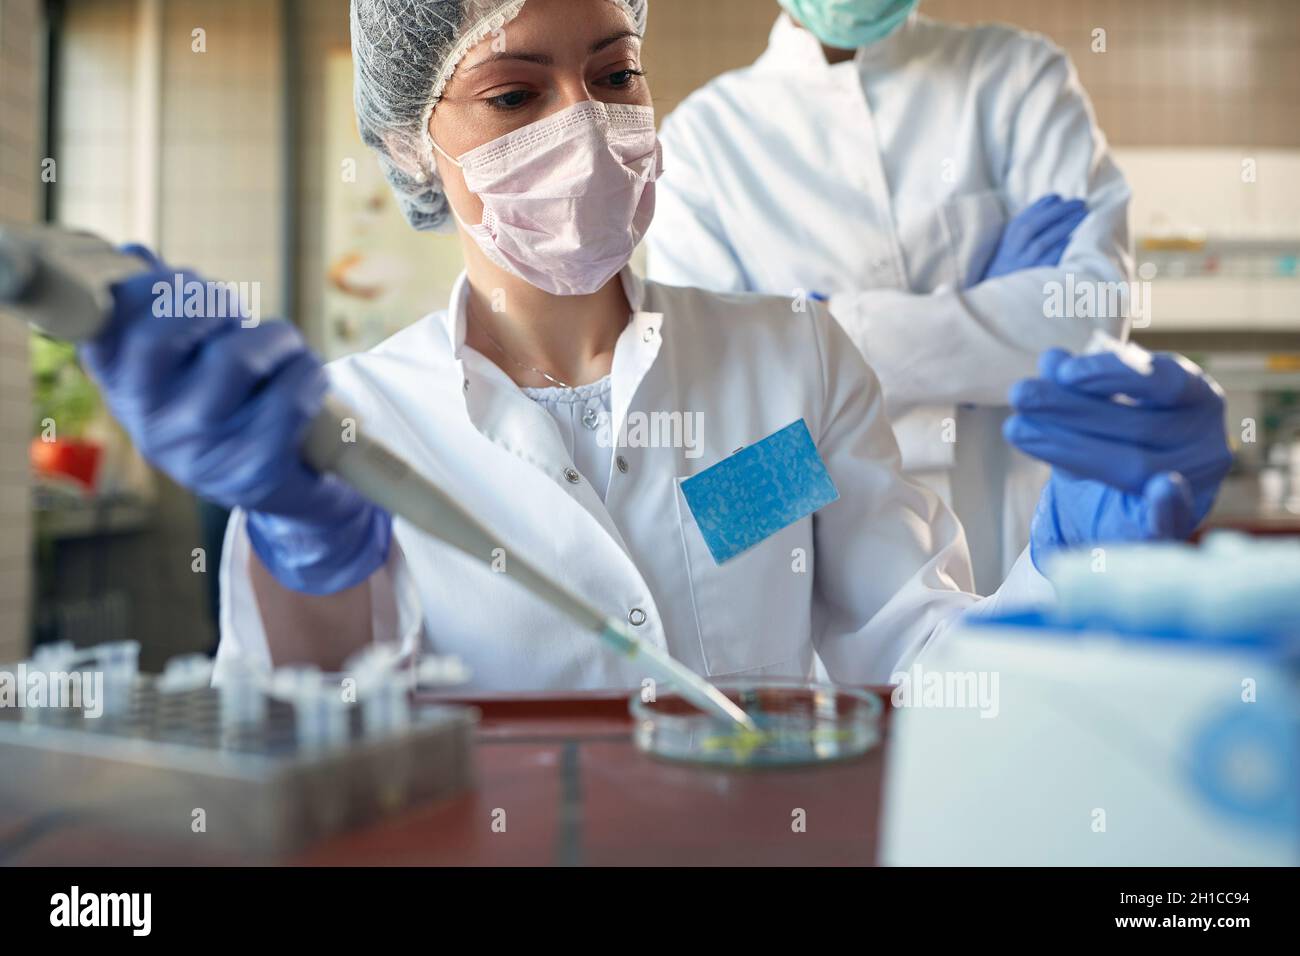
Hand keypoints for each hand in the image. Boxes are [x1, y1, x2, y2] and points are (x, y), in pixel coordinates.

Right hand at [80, 246, 389, 593]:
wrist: (286, 485)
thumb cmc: (231, 402)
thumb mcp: (184, 362)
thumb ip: (157, 308)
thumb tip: (132, 255)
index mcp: (122, 387)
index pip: (105, 323)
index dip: (144, 288)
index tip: (184, 281)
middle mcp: (149, 424)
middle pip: (165, 333)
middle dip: (214, 303)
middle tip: (237, 315)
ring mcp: (200, 452)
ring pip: (238, 358)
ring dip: (277, 337)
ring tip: (284, 349)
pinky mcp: (254, 471)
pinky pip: (290, 396)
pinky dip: (309, 374)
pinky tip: (308, 381)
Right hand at [975, 193, 1087, 284]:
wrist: (999, 302)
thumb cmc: (1011, 271)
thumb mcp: (1010, 249)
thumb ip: (1025, 231)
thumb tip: (1053, 206)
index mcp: (1008, 240)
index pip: (1025, 216)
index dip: (1042, 204)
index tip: (1059, 197)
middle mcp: (1014, 250)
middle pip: (1036, 224)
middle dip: (1059, 210)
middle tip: (1080, 203)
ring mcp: (1024, 263)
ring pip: (1045, 239)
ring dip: (1066, 224)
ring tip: (1083, 215)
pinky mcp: (1035, 276)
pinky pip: (1051, 258)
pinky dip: (1062, 247)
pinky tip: (1073, 239)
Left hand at [1004, 347, 1232, 568]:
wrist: (1118, 507)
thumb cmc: (1111, 439)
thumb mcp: (1094, 404)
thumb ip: (1077, 382)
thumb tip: (1052, 360)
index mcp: (1196, 396)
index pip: (1162, 379)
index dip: (1113, 373)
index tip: (1062, 371)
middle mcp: (1206, 439)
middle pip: (1138, 424)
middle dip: (1071, 407)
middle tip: (1020, 394)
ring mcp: (1196, 486)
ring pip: (1134, 465)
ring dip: (1066, 446)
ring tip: (1017, 427)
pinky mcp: (1175, 526)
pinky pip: (1174, 520)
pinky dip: (1167, 506)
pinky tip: (1163, 488)